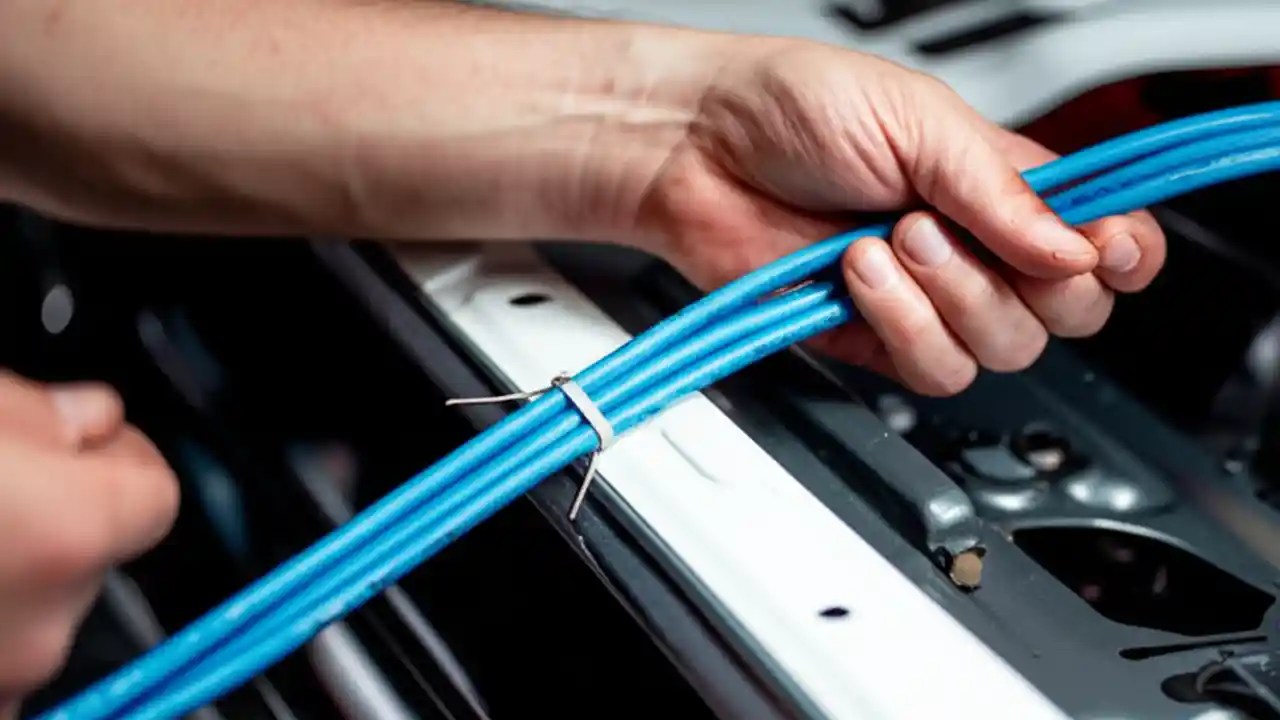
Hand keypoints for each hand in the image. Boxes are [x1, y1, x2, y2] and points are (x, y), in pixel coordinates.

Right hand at [0, 372, 177, 717]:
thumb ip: (43, 411)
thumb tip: (90, 416)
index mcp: (68, 530)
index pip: (158, 494)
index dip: (119, 457)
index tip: (82, 437)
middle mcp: (47, 626)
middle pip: (98, 557)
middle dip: (57, 519)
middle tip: (0, 482)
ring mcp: (1, 680)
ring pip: (38, 611)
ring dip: (13, 573)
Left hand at [636, 41, 1165, 395]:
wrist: (700, 151)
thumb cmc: (795, 107)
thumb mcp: (917, 120)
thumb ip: (1004, 190)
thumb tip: (1075, 247)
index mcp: (1005, 184)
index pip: (1104, 238)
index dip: (1123, 253)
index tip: (1107, 248)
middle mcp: (975, 247)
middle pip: (1067, 312)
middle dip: (1022, 278)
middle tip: (951, 225)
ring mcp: (928, 299)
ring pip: (1002, 349)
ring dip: (950, 296)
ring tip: (889, 238)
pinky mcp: (876, 339)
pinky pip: (932, 369)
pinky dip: (903, 326)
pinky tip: (860, 277)